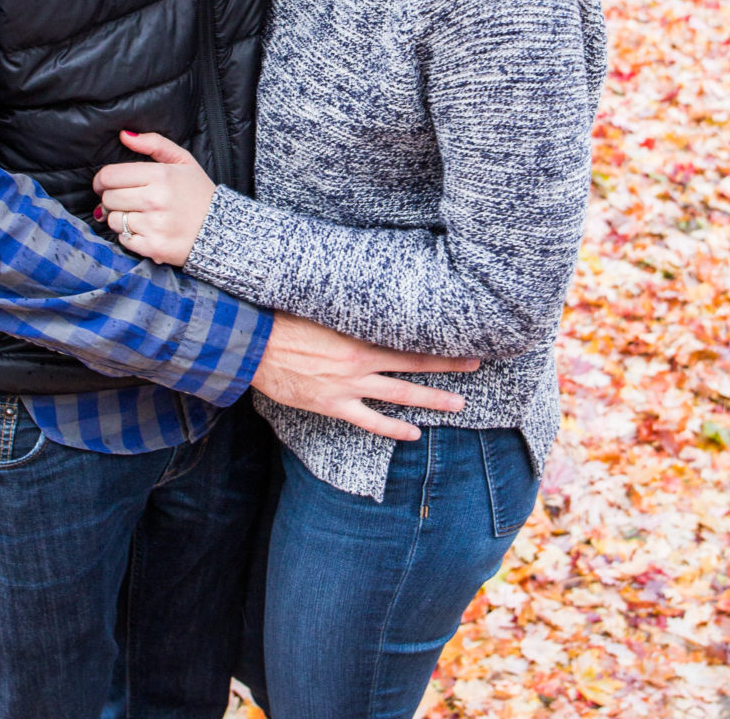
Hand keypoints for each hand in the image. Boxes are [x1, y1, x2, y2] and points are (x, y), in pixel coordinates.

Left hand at [93, 131, 216, 265]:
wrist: (221, 229)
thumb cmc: (198, 192)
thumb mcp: (182, 160)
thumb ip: (153, 143)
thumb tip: (124, 135)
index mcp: (160, 175)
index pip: (110, 175)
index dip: (102, 179)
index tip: (104, 183)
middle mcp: (154, 200)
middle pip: (109, 198)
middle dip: (111, 198)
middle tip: (124, 199)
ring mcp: (153, 225)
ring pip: (113, 220)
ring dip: (120, 217)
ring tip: (138, 215)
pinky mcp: (153, 247)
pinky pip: (123, 239)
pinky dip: (129, 235)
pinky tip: (144, 229)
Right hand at [252, 313, 478, 438]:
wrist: (254, 343)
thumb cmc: (283, 317)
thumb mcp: (321, 305)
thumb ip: (347, 306)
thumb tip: (370, 294)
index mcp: (358, 331)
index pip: (407, 334)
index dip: (435, 335)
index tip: (460, 333)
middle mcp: (360, 359)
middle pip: (413, 362)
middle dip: (447, 365)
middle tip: (475, 364)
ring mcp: (349, 384)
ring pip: (400, 394)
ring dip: (432, 399)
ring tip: (458, 404)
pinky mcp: (334, 404)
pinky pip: (370, 421)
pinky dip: (394, 428)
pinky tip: (413, 434)